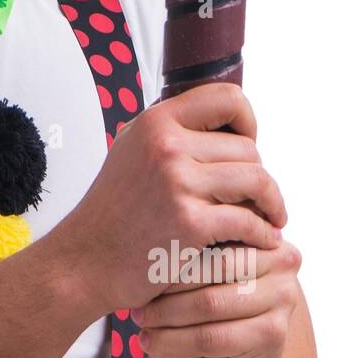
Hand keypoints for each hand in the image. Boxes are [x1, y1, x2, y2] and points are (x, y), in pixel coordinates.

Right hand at [44, 82, 286, 316]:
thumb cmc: (112, 210)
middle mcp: (166, 146)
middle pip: (248, 149)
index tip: (248, 143)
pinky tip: (261, 240)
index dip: (248, 120)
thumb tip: (219, 120)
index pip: (227, 98)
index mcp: (155, 122)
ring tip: (270, 218)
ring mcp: (178, 184)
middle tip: (253, 199)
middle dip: (257, 177)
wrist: (86, 259)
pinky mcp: (190, 224)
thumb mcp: (131, 149)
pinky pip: (249, 220)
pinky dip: (263, 233)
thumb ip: (169, 130)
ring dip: (271, 203)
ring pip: (257, 181)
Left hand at [133, 236, 303, 357]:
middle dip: (168, 285)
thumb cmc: (221, 307)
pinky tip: (153, 343)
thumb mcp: (211, 271)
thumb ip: (196, 248)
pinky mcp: (274, 332)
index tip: (140, 265)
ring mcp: (284, 297)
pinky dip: (176, 341)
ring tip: (140, 320)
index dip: (173, 253)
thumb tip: (145, 236)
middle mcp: (283, 260)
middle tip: (136, 299)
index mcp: (264, 234)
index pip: (212, 236)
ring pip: (209, 303)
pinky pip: (214, 336)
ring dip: (166, 315)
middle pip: (213, 267)